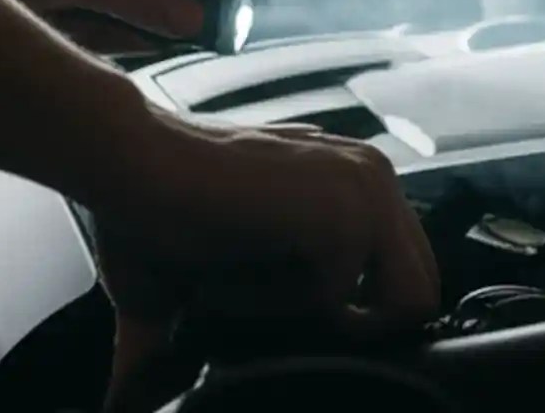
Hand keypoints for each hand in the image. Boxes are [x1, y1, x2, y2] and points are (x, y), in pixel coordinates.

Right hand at [87, 111, 438, 411]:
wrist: (126, 163)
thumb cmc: (164, 209)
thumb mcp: (241, 265)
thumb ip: (279, 307)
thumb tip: (181, 382)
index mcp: (361, 182)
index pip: (408, 273)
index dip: (359, 314)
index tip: (287, 311)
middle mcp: (374, 177)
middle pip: (418, 296)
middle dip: (351, 322)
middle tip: (269, 304)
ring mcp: (366, 190)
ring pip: (390, 307)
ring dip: (309, 311)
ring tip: (242, 279)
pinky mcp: (343, 215)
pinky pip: (333, 302)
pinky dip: (269, 304)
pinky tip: (224, 271)